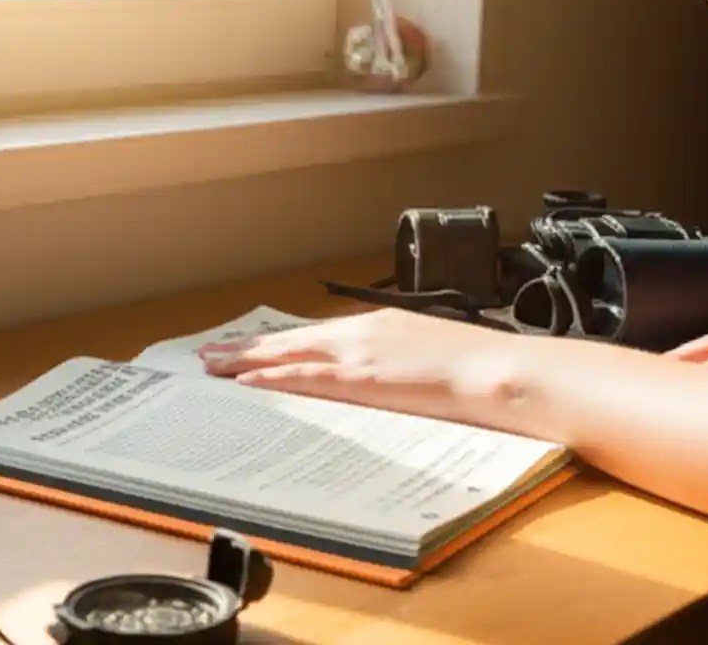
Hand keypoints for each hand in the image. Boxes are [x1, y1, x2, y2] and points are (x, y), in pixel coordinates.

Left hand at [197, 308, 518, 417]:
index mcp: (380, 326)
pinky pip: (305, 377)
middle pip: (290, 339)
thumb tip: (386, 381)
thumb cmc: (478, 368)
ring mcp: (359, 352)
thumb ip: (399, 363)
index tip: (251, 346)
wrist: (499, 370)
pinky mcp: (361, 377)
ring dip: (246, 359)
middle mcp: (362, 332)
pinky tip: (247, 381)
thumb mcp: (430, 355)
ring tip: (212, 364)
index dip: (278, 341)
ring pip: (287, 354)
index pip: (316, 335)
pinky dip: (272, 378)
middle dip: (247, 346)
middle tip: (209, 351)